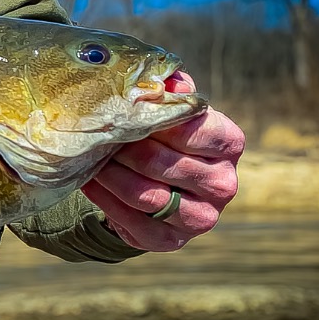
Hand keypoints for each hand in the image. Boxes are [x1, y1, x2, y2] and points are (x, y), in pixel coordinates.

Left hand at [81, 70, 243, 251]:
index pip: (192, 128)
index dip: (153, 120)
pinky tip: (89, 182)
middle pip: (163, 163)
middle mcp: (224, 184)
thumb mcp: (173, 109)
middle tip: (95, 135)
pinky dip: (106, 201)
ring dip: (110, 175)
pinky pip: (134, 222)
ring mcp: (202, 217)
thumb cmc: (168, 138)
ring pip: (146, 194)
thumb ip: (171, 90)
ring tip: (89, 157)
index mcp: (230, 143)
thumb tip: (166, 79)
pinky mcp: (173, 240)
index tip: (123, 111)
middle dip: (123, 147)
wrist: (161, 184)